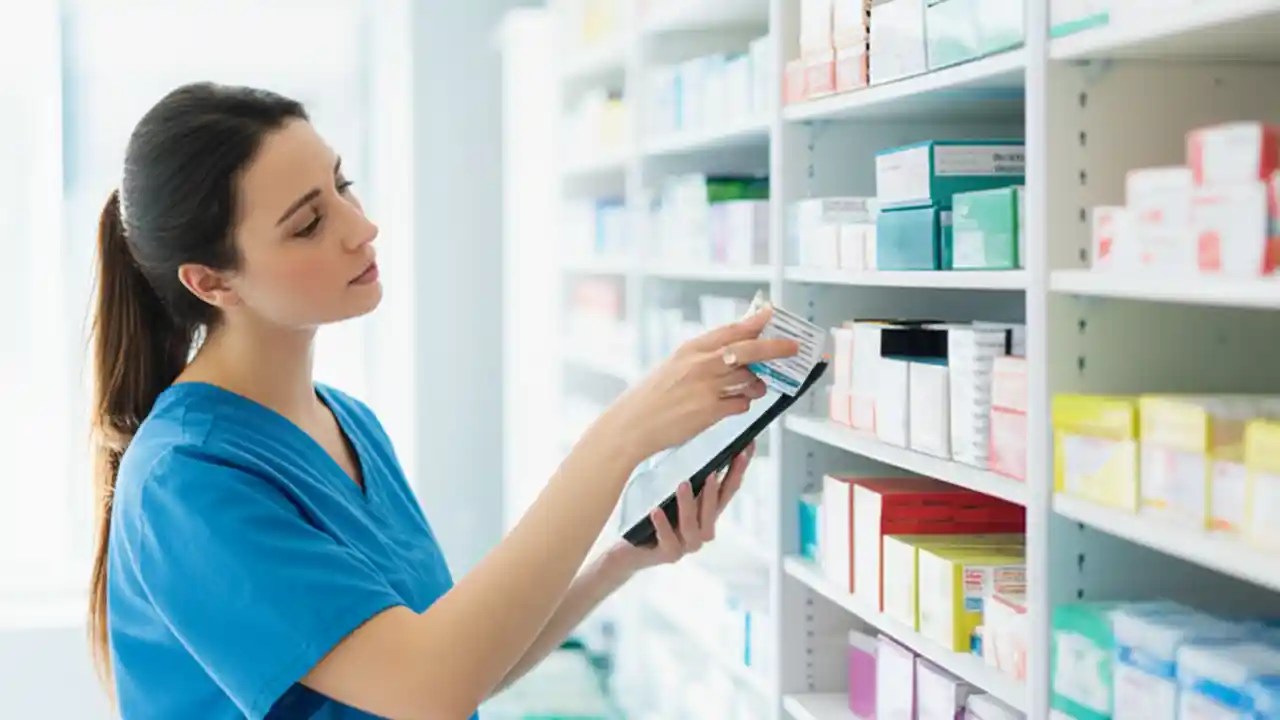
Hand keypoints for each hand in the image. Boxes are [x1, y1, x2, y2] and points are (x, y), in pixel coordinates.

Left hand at [606, 443, 754, 573]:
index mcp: (707, 512)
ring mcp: (687, 544)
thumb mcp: (670, 492)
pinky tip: (656, 511)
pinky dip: (663, 525)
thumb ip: (686, 478)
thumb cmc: (652, 516)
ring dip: (689, 504)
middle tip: (711, 471)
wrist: (630, 550)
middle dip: (714, 489)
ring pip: (693, 526)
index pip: (728, 489)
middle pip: (715, 509)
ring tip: (683, 485)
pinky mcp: (669, 554)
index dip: (738, 469)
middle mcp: (702, 529)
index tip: (746, 448)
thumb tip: (694, 445)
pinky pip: (668, 540)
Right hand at [609, 308, 797, 459]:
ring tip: (753, 388)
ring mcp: (707, 387)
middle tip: (793, 347)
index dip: (755, 321)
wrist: (633, 425)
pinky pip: (741, 405)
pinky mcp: (710, 411)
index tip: (771, 314)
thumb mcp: (673, 366)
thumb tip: (735, 352)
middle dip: (775, 348)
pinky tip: (732, 405)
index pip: (730, 330)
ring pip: (749, 379)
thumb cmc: (651, 397)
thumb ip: (703, 357)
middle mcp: (701, 364)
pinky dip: (743, 404)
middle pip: (749, 350)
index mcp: (691, 349)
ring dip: (756, 384)